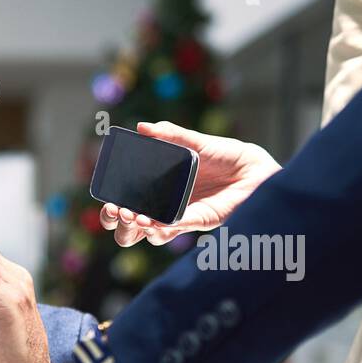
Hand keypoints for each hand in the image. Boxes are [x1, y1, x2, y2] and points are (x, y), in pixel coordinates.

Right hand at [99, 120, 280, 246]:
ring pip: (148, 235)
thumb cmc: (225, 156)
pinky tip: (153, 220)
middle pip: (128, 230)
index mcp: (157, 191)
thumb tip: (144, 127)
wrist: (253, 167)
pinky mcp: (198, 221)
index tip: (107, 200)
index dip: (111, 209)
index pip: (124, 207)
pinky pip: (175, 228)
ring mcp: (180, 218)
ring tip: (135, 215)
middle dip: (117, 223)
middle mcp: (165, 209)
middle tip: (117, 210)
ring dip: (137, 227)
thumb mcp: (195, 143)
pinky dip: (162, 226)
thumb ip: (170, 135)